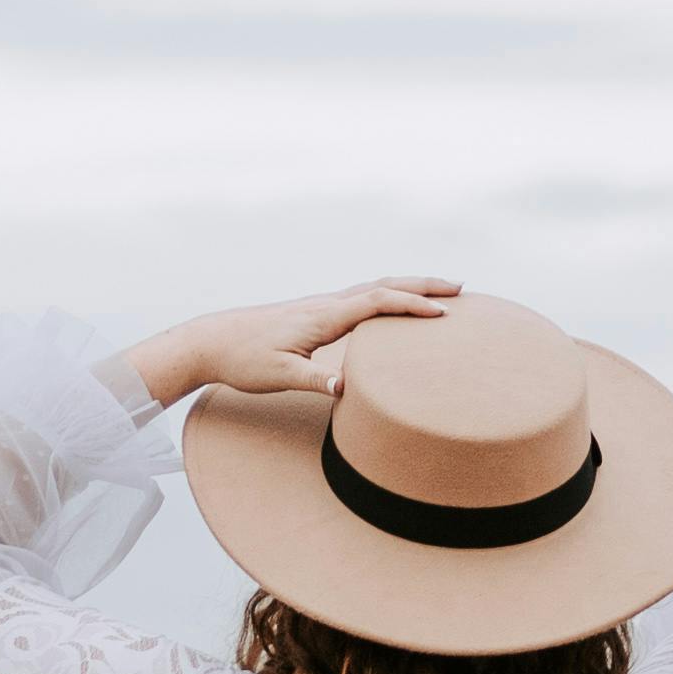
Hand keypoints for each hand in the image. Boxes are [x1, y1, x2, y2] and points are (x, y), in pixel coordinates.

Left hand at [125, 279, 456, 406]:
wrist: (211, 341)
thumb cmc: (242, 359)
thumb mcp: (276, 376)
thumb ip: (311, 380)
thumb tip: (344, 389)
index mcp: (322, 315)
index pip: (376, 302)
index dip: (411, 305)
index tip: (443, 313)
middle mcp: (326, 304)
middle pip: (383, 284)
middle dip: (423, 284)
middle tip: (461, 287)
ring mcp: (321, 306)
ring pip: (374, 287)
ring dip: (409, 286)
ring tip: (441, 294)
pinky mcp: (316, 313)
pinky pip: (362, 297)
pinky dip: (389, 295)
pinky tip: (395, 306)